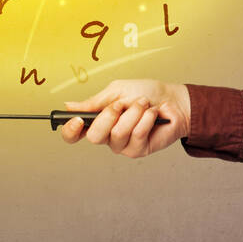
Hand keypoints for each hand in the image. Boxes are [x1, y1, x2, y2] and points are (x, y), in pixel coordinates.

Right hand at [58, 79, 190, 157]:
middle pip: (94, 137)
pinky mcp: (139, 150)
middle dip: (109, 116)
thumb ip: (94, 102)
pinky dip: (145, 119)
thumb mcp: (117, 91)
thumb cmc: (147, 93)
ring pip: (117, 134)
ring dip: (132, 114)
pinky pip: (136, 136)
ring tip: (143, 105)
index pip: (74, 134)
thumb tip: (69, 106)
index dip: (70, 130)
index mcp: (98, 120)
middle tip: (122, 104)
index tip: (77, 120)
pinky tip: (152, 114)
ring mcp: (123, 145)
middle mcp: (107, 135)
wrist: (173, 100)